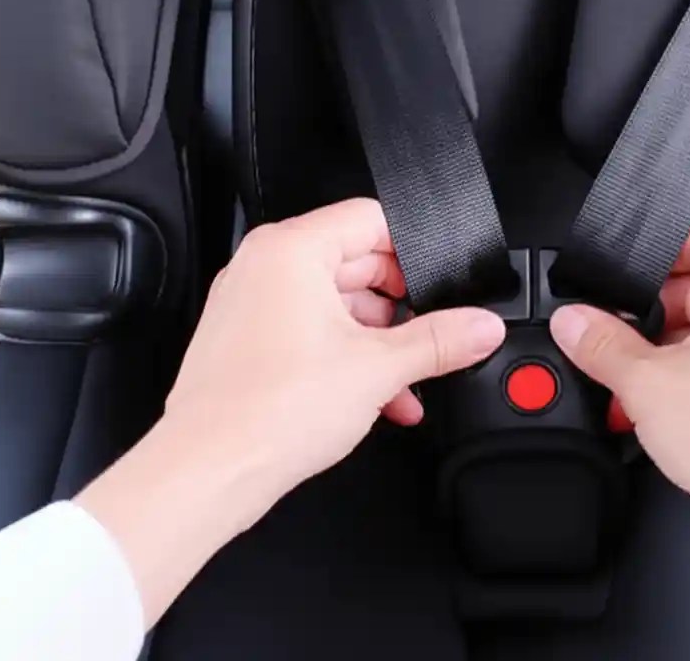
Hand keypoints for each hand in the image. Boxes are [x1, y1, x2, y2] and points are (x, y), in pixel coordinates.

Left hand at [161, 197, 505, 486]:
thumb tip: (481, 326)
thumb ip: (439, 341)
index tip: (442, 285)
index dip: (416, 250)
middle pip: (356, 263)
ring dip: (378, 343)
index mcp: (291, 250)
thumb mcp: (379, 369)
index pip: (371, 219)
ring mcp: (250, 305)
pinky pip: (309, 333)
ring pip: (335, 305)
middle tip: (429, 338)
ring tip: (405, 384)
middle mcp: (263, 267)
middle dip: (400, 308)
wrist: (209, 470)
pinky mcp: (246, 343)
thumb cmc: (267, 411)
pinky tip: (377, 399)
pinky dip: (345, 358)